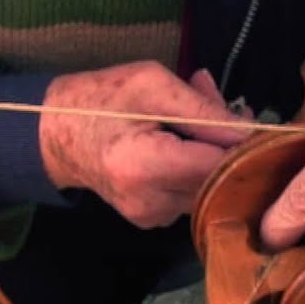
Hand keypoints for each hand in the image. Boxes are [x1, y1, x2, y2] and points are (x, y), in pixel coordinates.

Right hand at [39, 62, 251, 227]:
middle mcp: (151, 203)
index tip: (245, 115)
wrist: (55, 135)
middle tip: (214, 102)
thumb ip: (203, 108)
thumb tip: (250, 131)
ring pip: (208, 188)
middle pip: (218, 179)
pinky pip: (191, 194)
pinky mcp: (153, 221)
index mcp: (145, 166)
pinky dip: (194, 167)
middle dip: (226, 143)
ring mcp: (152, 217)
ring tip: (191, 117)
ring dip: (211, 154)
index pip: (219, 165)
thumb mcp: (151, 83)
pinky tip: (178, 142)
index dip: (240, 141)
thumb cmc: (99, 99)